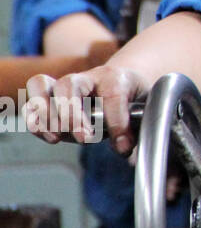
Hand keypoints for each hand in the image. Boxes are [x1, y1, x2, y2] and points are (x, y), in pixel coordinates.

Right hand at [23, 64, 150, 154]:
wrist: (121, 83)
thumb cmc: (131, 97)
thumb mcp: (143, 109)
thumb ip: (133, 129)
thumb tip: (123, 150)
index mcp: (115, 77)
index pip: (113, 94)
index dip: (116, 122)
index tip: (123, 145)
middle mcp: (87, 77)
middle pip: (68, 84)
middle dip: (72, 115)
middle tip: (85, 138)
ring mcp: (64, 85)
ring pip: (40, 84)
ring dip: (44, 114)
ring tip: (56, 137)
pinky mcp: (49, 98)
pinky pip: (30, 102)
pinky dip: (34, 121)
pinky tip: (49, 136)